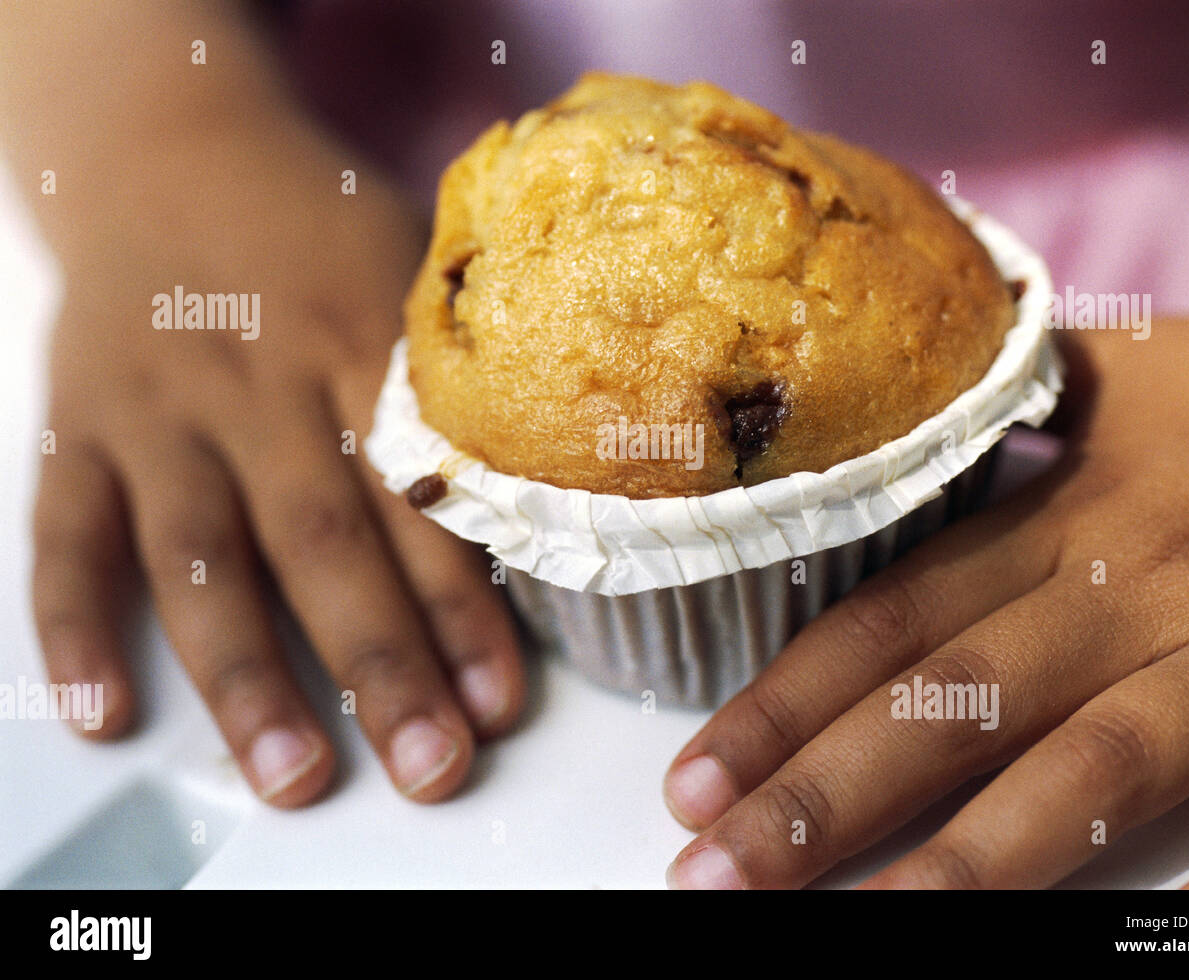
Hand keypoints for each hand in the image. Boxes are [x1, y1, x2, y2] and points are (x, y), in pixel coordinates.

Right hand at [31, 114, 525, 805]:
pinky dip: (73, 622)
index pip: (422, 499)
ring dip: (247, 675)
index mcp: (362, 346)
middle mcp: (261, 388)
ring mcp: (161, 411)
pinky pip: (63, 529)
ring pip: (200, 557)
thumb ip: (465, 374)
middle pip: (323, 544)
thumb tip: (565, 477)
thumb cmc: (313, 226)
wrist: (163, 146)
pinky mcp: (79, 424)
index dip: (466, 607)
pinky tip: (104, 710)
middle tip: (429, 768)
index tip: (502, 702)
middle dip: (381, 665)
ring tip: (295, 773)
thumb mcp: (410, 264)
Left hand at [663, 304, 1188, 887]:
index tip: (690, 778)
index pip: (890, 621)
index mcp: (1068, 515)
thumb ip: (1017, 398)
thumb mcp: (1132, 373)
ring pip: (1083, 772)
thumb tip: (908, 382)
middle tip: (711, 872)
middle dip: (824, 795)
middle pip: (952, 704)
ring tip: (861, 925)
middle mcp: (1134, 589)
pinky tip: (1124, 958)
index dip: (782, 703)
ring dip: (968, 861)